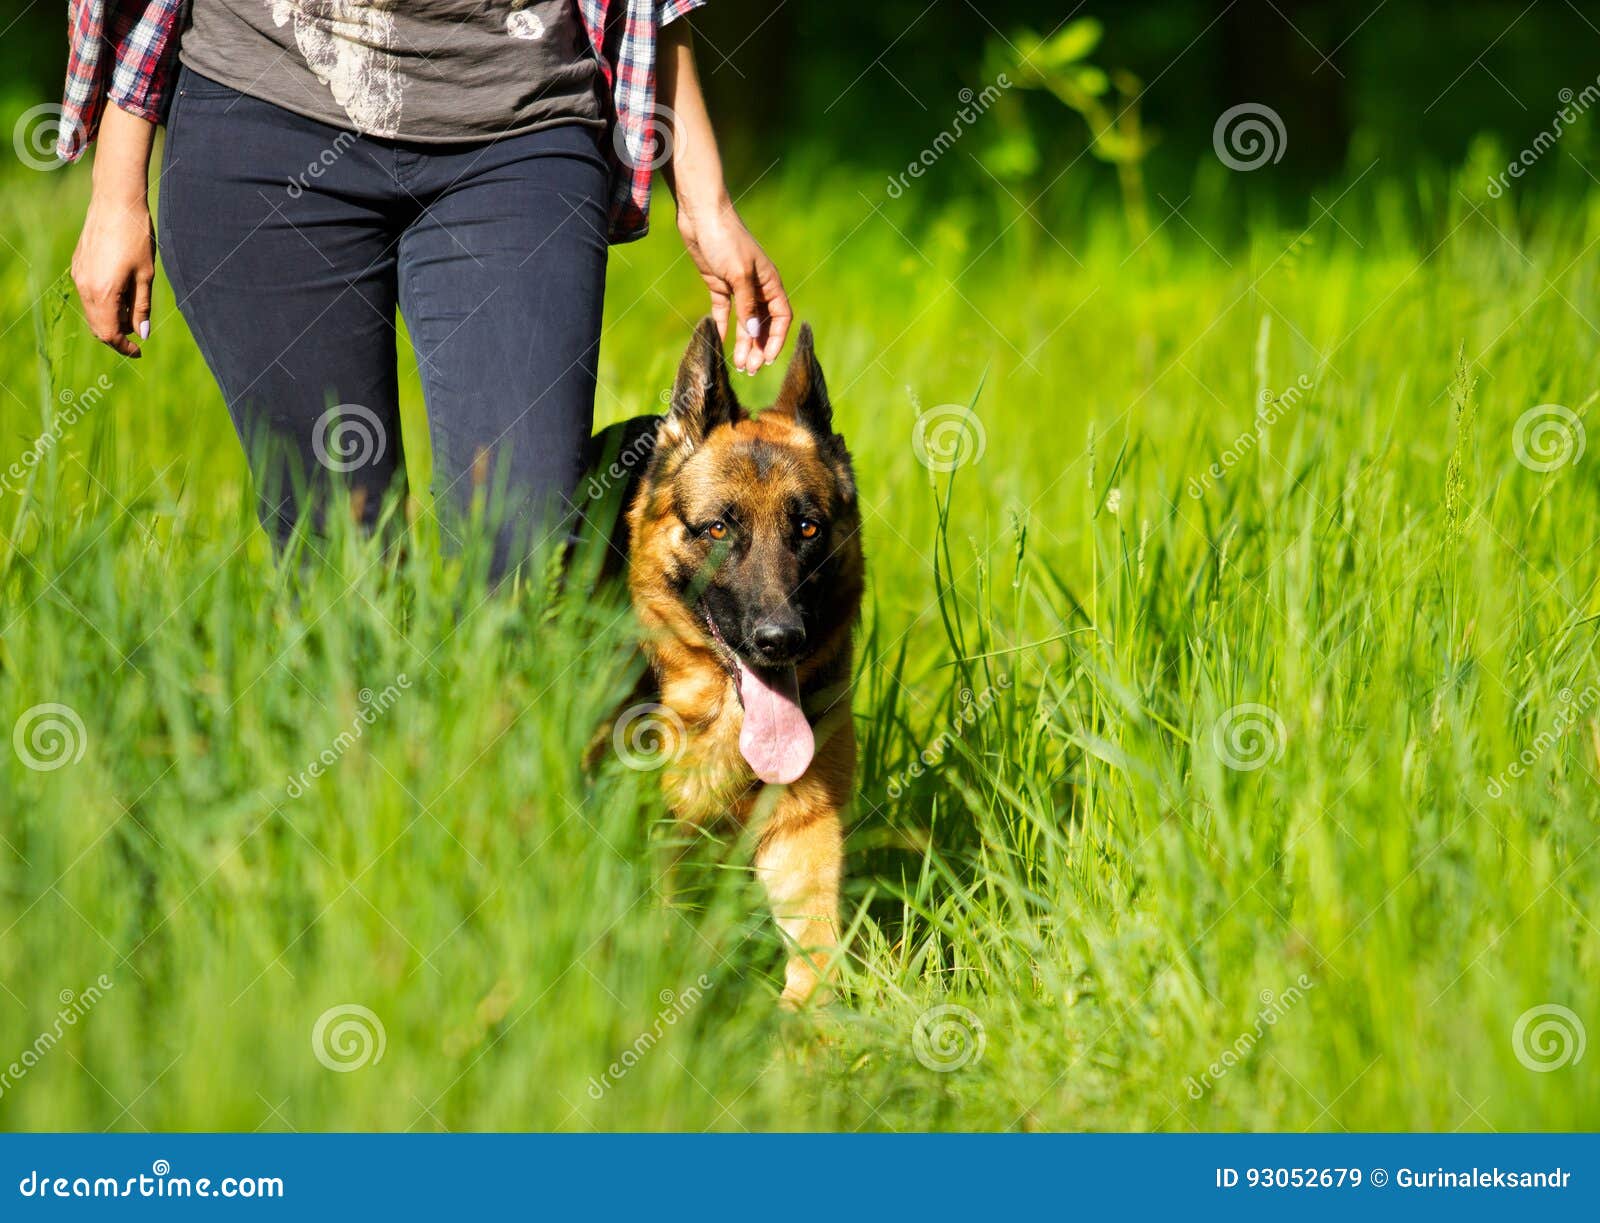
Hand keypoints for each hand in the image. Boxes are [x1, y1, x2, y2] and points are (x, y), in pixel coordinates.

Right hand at [71, 193, 155, 357]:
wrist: (115, 203)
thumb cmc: (136, 238)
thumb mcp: (146, 276)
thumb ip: (141, 307)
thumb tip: (142, 334)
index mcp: (102, 292)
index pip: (108, 333)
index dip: (123, 346)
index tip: (139, 351)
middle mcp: (85, 286)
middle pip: (97, 326)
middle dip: (117, 334)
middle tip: (138, 333)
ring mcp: (78, 275)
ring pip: (92, 311)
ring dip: (111, 318)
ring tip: (133, 308)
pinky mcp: (78, 265)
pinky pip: (88, 295)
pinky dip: (103, 303)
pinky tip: (121, 293)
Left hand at [678, 203, 791, 375]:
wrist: (701, 214)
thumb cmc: (725, 240)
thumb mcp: (739, 274)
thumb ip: (748, 306)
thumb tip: (755, 336)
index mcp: (770, 281)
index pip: (781, 316)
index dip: (776, 339)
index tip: (766, 359)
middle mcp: (757, 286)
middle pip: (762, 323)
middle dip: (757, 347)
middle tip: (749, 369)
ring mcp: (738, 286)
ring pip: (744, 321)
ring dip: (743, 342)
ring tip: (738, 364)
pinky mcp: (719, 283)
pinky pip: (725, 311)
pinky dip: (725, 327)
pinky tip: (722, 343)